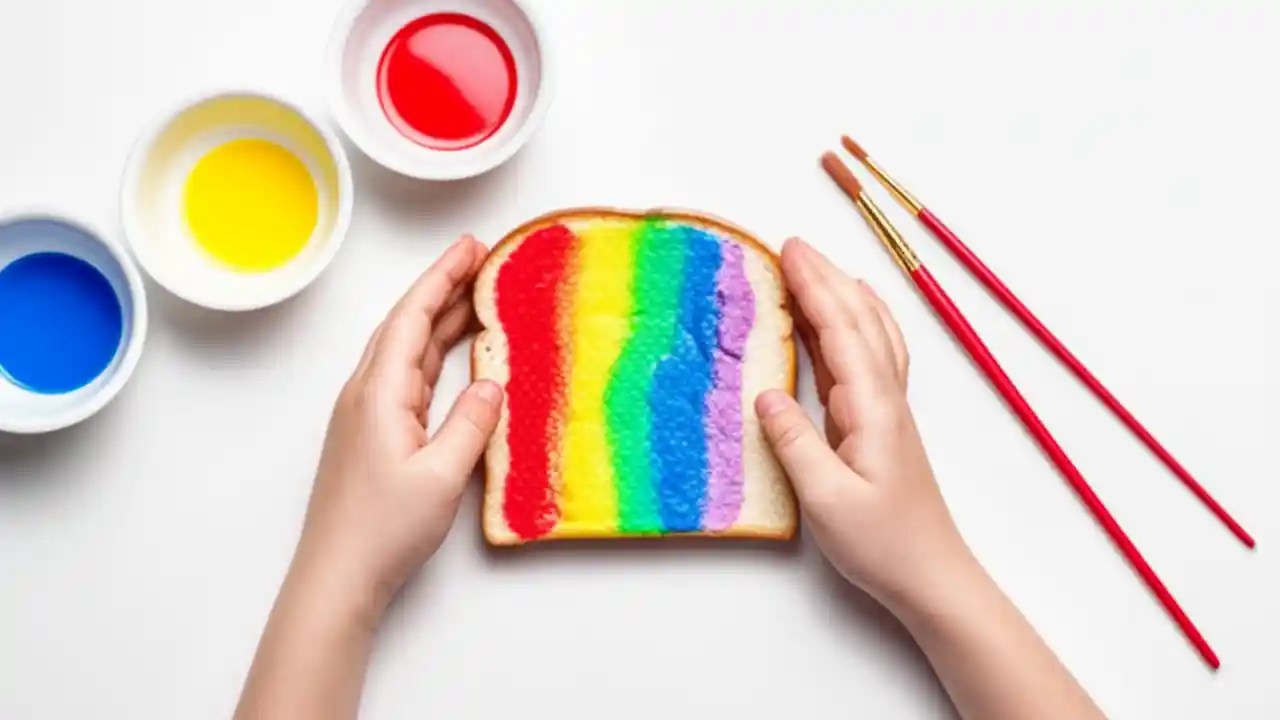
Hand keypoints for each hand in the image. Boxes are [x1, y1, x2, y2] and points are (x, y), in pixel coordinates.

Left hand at [294, 235, 502, 621]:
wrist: (337, 578)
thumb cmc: (382, 530)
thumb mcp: (441, 476)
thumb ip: (471, 424)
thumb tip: (491, 384)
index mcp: (378, 392)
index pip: (412, 317)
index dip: (443, 276)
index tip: (472, 246)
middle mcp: (367, 395)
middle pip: (407, 326)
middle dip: (445, 289)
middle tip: (484, 262)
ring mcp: (368, 416)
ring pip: (408, 352)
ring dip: (442, 323)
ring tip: (479, 299)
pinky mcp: (374, 437)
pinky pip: (409, 380)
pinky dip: (436, 358)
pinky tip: (456, 360)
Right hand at [756, 238, 974, 613]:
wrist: (930, 574)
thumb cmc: (882, 543)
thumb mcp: (828, 499)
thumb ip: (796, 443)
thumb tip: (767, 393)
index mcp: (873, 408)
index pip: (842, 330)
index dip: (815, 287)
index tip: (787, 251)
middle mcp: (886, 398)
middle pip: (859, 320)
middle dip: (825, 277)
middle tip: (789, 245)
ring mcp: (888, 408)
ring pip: (869, 334)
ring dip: (842, 295)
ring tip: (813, 269)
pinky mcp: (881, 423)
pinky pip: (867, 357)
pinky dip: (853, 326)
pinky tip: (839, 325)